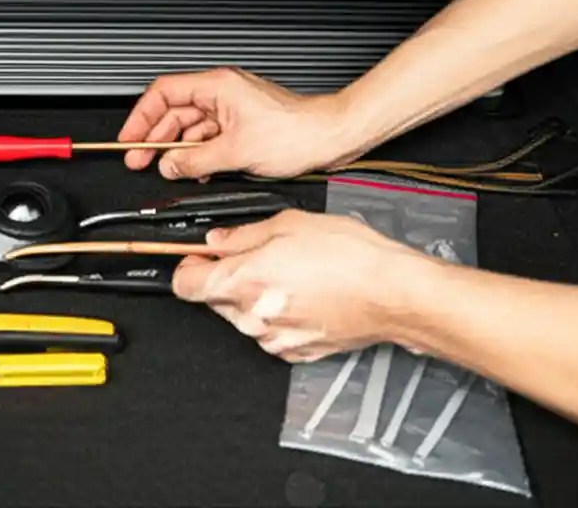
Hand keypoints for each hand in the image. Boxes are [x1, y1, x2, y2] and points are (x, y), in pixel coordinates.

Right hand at [118, 67, 358, 179]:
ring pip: (192, 127)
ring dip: (178, 149)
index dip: (141, 116)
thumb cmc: (297, 133)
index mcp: (217, 86)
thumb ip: (195, 160)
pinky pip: (210, 137)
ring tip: (167, 169)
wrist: (330, 137)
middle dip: (155, 137)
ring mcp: (232, 108)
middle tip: (138, 159)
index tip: (129, 138)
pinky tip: (195, 169)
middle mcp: (223, 93)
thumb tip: (169, 166)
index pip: (164, 93)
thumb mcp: (236, 152)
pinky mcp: (242, 123)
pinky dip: (199, 153)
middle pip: (174, 111)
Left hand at [173, 210, 433, 361]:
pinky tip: (301, 295)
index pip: (185, 284)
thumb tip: (219, 239)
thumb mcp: (291, 224)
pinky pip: (269, 333)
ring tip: (287, 275)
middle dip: (225, 278)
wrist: (393, 294)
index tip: (198, 257)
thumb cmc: (351, 257)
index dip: (187, 267)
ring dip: (252, 297)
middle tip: (254, 257)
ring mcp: (273, 339)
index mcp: (244, 281)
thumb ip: (244, 235)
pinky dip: (276, 316)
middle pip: (213, 300)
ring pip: (241, 317)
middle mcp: (252, 316)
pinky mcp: (294, 352)